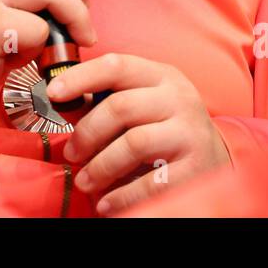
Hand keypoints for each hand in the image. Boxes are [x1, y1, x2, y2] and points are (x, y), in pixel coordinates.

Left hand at [47, 53, 229, 215]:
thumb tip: (61, 101)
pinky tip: (107, 202)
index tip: (53, 92)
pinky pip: (151, 181)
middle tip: (71, 154)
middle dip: (86, 133)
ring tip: (85, 181)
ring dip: (100, 166)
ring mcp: (190, 132)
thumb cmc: (165, 128)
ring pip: (134, 143)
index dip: (80, 77)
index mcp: (162, 76)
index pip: (116, 65)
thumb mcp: (143, 104)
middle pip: (120, 107)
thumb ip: (106, 100)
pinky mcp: (195, 167)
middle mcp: (179, 98)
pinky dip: (122, 194)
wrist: (214, 158)